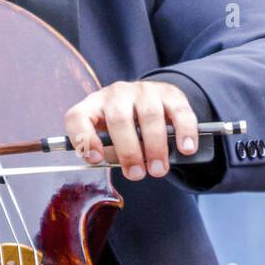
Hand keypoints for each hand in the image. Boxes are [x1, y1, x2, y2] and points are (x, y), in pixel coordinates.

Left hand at [63, 80, 199, 180]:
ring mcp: (143, 90)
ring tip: (159, 170)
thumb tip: (128, 168)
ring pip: (149, 115)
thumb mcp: (110, 142)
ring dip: (155, 146)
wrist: (152, 104)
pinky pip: (179, 111)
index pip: (77, 117)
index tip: (96, 159)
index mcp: (92, 106)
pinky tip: (186, 149)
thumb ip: (111, 154)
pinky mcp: (170, 93)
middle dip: (129, 151)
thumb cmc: (124, 131)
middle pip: (119, 119)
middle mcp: (116, 94)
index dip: (84, 139)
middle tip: (136, 174)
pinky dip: (184, 132)